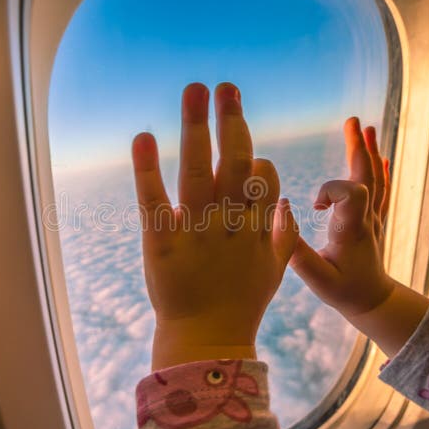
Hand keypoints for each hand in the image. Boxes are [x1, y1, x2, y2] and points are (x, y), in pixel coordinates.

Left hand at [131, 83, 298, 370]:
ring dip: (196, 128)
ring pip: (197, 173)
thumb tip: (283, 199)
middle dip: (231, 123)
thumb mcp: (275, 270)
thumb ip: (282, 234)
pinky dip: (148, 169)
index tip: (246, 154)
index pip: (260, 180)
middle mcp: (227, 225)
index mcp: (255, 229)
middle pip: (232, 165)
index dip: (254, 160)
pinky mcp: (160, 244)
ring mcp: (194, 233)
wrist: (206, 341)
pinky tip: (145, 137)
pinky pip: (154, 202)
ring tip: (195, 90)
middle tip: (227, 86)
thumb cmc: (242, 303)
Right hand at [290, 117, 394, 316]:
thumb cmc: (343, 291)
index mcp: (351, 230)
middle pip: (366, 176)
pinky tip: (382, 157)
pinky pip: (382, 192)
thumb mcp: (315, 278)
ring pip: (375, 180)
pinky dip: (382, 172)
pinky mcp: (374, 221)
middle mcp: (365, 219)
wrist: (372, 302)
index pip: (351, 193)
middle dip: (358, 147)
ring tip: (365, 127)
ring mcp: (373, 218)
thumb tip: (279, 215)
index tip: (314, 205)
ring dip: (369, 152)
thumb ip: (295, 250)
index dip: (331, 188)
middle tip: (352, 120)